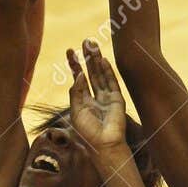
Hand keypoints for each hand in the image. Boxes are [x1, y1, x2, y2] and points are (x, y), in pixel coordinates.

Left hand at [67, 39, 125, 153]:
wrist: (104, 145)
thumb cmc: (88, 132)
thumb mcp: (76, 111)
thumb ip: (76, 92)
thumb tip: (79, 74)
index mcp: (83, 101)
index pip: (78, 78)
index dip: (74, 64)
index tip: (70, 51)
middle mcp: (95, 97)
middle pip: (91, 73)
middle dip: (88, 57)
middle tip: (85, 41)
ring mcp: (107, 97)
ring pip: (101, 74)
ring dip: (97, 60)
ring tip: (93, 45)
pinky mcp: (117, 99)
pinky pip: (112, 82)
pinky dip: (108, 71)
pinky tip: (103, 60)